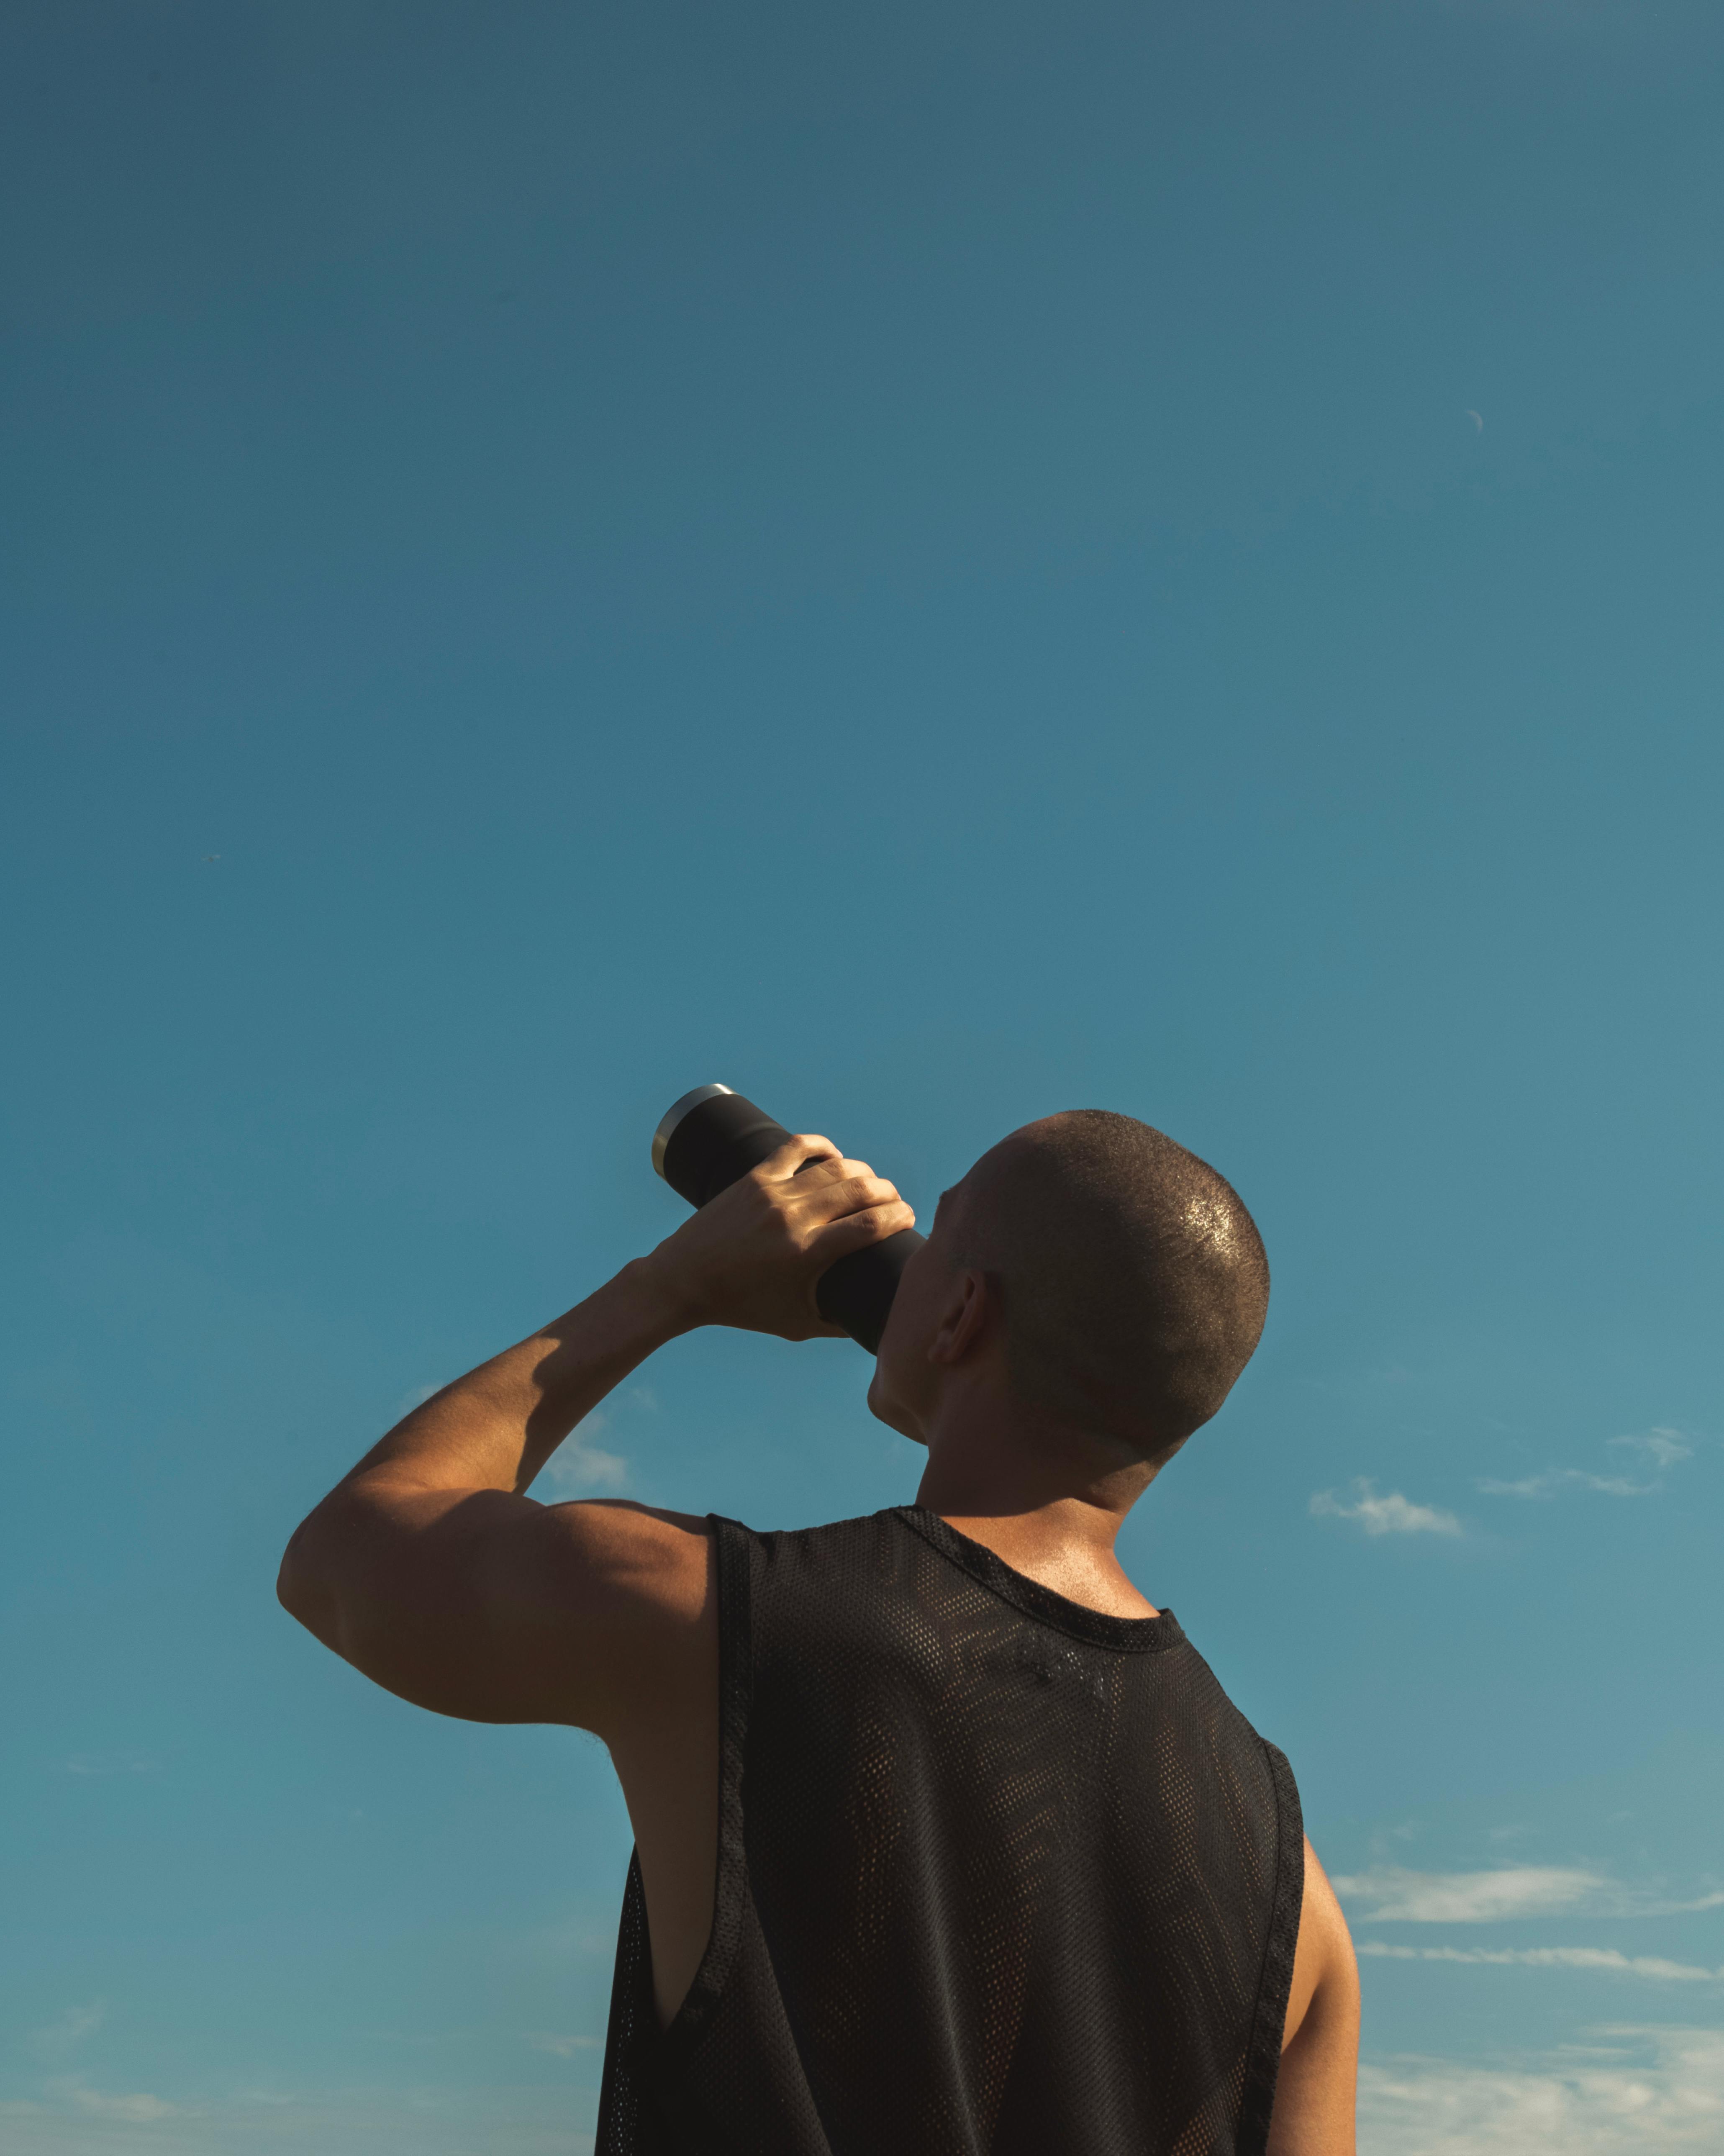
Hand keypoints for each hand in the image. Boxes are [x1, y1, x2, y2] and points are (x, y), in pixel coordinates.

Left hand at [641, 1135, 915, 1339]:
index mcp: (806, 1254)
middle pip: (860, 1190)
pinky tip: (836, 1156)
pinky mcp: (754, 1177)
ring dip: (863, 1172)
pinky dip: (823, 1146)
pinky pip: (797, 1146)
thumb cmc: (742, 1306)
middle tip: (895, 1202)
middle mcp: (792, 1218)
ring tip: (872, 1184)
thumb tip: (877, 1321)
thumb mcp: (795, 1323)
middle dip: (888, 1193)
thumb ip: (838, 1324)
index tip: (909, 1218)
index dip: (900, 1216)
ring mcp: (773, 1193)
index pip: (871, 1224)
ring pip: (835, 1167)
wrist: (685, 1279)